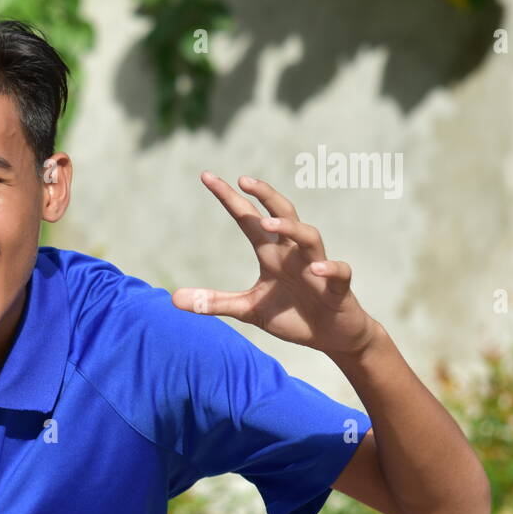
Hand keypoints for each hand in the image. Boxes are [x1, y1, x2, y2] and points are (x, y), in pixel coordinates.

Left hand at [170, 173, 378, 356]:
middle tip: (244, 180)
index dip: (230, 198)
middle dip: (265, 195)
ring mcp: (317, 267)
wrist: (331, 337)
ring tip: (268, 222)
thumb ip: (213, 302)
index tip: (207, 176)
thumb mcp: (247, 309)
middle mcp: (293, 254)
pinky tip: (317, 270)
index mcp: (272, 255)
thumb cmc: (291, 316)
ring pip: (309, 236)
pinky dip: (329, 268)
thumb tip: (173, 299)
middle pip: (282, 213)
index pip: (247, 219)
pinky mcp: (338, 288)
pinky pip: (339, 272)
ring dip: (291, 227)